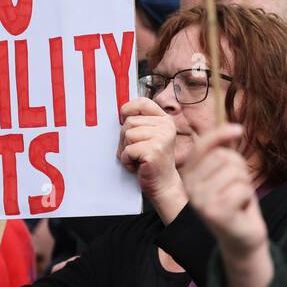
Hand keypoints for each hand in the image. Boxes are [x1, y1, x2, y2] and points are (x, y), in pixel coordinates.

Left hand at [117, 97, 184, 222]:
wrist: (163, 184)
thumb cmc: (152, 160)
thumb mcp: (149, 136)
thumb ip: (140, 123)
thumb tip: (121, 112)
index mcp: (164, 120)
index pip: (143, 102)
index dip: (128, 108)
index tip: (123, 118)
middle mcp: (166, 126)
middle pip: (130, 121)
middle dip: (125, 138)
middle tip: (135, 151)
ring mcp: (161, 138)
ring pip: (127, 134)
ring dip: (126, 150)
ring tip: (137, 158)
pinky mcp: (154, 150)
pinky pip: (127, 150)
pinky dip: (127, 160)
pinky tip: (138, 165)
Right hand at [184, 124, 273, 286]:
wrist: (241, 241)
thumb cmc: (236, 204)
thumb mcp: (227, 175)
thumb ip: (224, 152)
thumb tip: (234, 127)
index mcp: (190, 176)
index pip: (204, 146)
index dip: (221, 134)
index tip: (239, 129)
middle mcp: (190, 187)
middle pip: (224, 157)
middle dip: (239, 169)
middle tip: (237, 188)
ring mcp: (201, 201)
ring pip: (235, 172)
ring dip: (245, 185)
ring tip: (238, 199)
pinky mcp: (215, 212)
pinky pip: (242, 189)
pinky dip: (248, 198)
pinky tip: (241, 210)